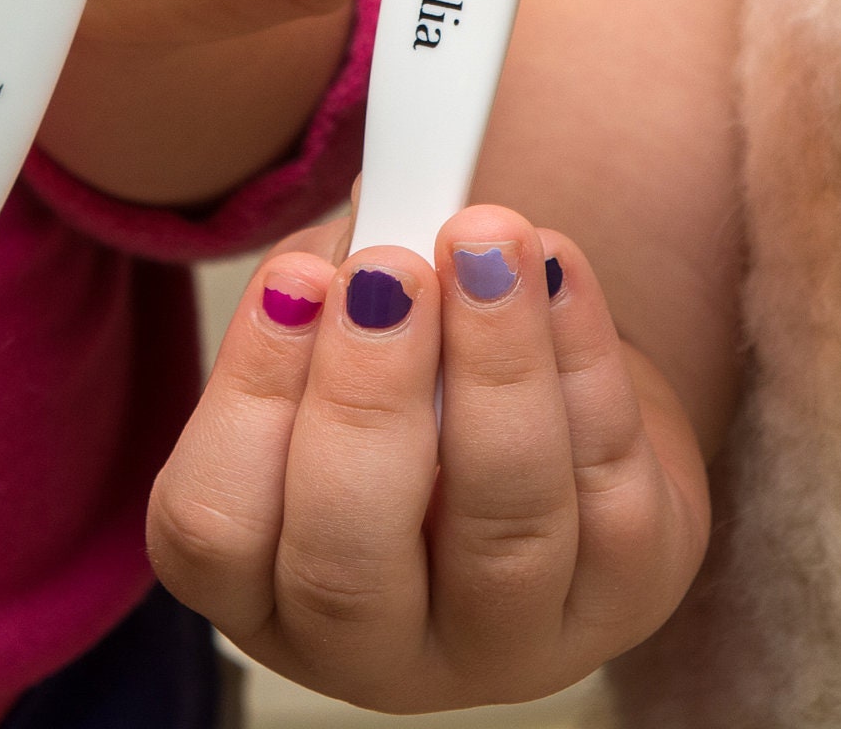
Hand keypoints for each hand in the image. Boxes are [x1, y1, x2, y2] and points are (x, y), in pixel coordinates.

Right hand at [148, 207, 708, 712]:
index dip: (249, 403)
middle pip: (348, 562)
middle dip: (369, 400)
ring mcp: (509, 643)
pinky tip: (556, 272)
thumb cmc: (415, 390)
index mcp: (264, 595)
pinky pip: (611, 489)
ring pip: (502, 532)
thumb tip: (378, 190)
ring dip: (496, 369)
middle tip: (391, 272)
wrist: (554, 436)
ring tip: (488, 243)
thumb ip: (335, 283)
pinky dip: (585, 364)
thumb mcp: (343, 336)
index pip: (212, 532)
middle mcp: (374, 651)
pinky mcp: (628, 597)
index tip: (300, 279)